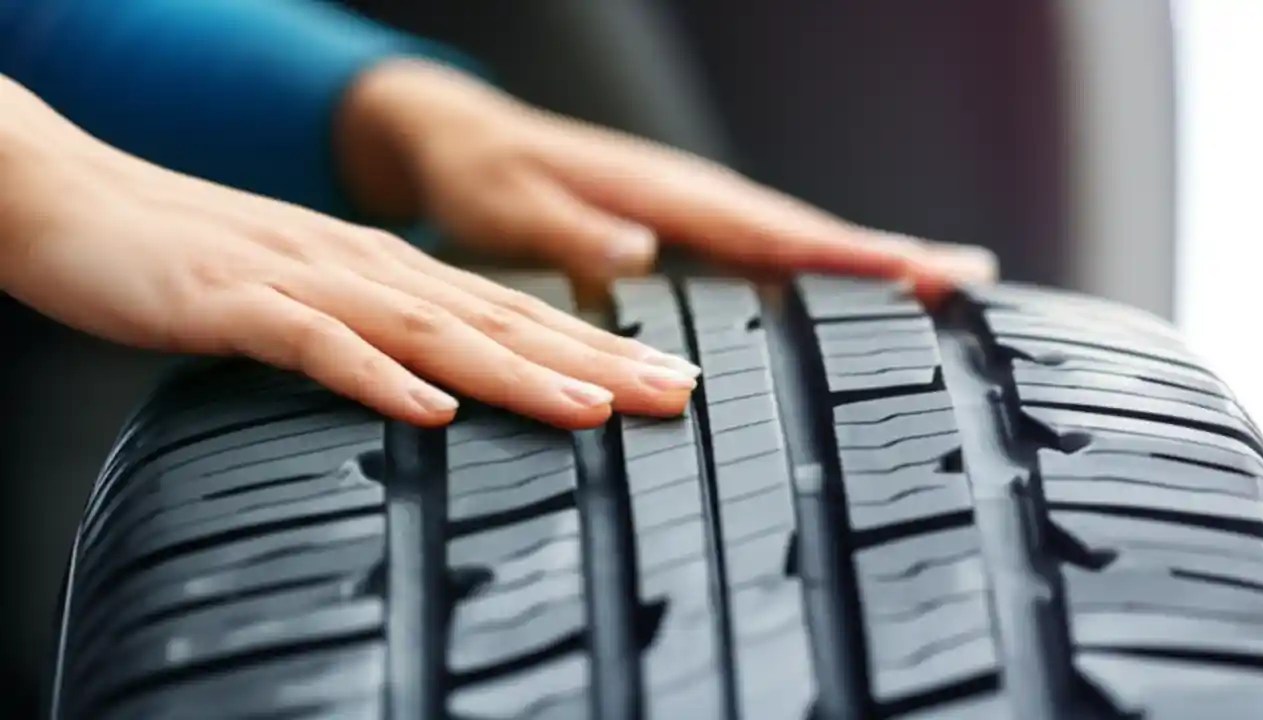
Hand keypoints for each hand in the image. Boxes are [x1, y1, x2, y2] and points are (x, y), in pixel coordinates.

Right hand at [0, 76, 698, 429]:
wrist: (77, 203)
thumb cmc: (195, 262)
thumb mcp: (311, 297)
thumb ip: (380, 333)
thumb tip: (450, 383)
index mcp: (387, 269)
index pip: (512, 313)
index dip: (596, 348)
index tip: (666, 382)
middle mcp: (363, 267)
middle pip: (497, 319)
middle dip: (594, 360)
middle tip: (673, 395)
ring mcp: (302, 279)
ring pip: (428, 327)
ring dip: (516, 370)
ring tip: (591, 409)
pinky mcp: (233, 302)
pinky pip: (313, 342)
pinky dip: (375, 376)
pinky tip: (430, 410)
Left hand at [338, 60, 997, 302]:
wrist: (460, 138)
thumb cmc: (479, 174)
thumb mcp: (504, 205)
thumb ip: (567, 233)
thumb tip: (638, 260)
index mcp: (659, 193)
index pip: (764, 230)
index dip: (840, 255)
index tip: (916, 272)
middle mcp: (689, 195)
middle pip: (803, 229)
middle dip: (887, 253)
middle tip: (974, 277)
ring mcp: (690, 207)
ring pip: (791, 235)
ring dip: (865, 256)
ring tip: (944, 281)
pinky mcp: (681, 223)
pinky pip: (760, 246)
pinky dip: (814, 263)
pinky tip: (846, 289)